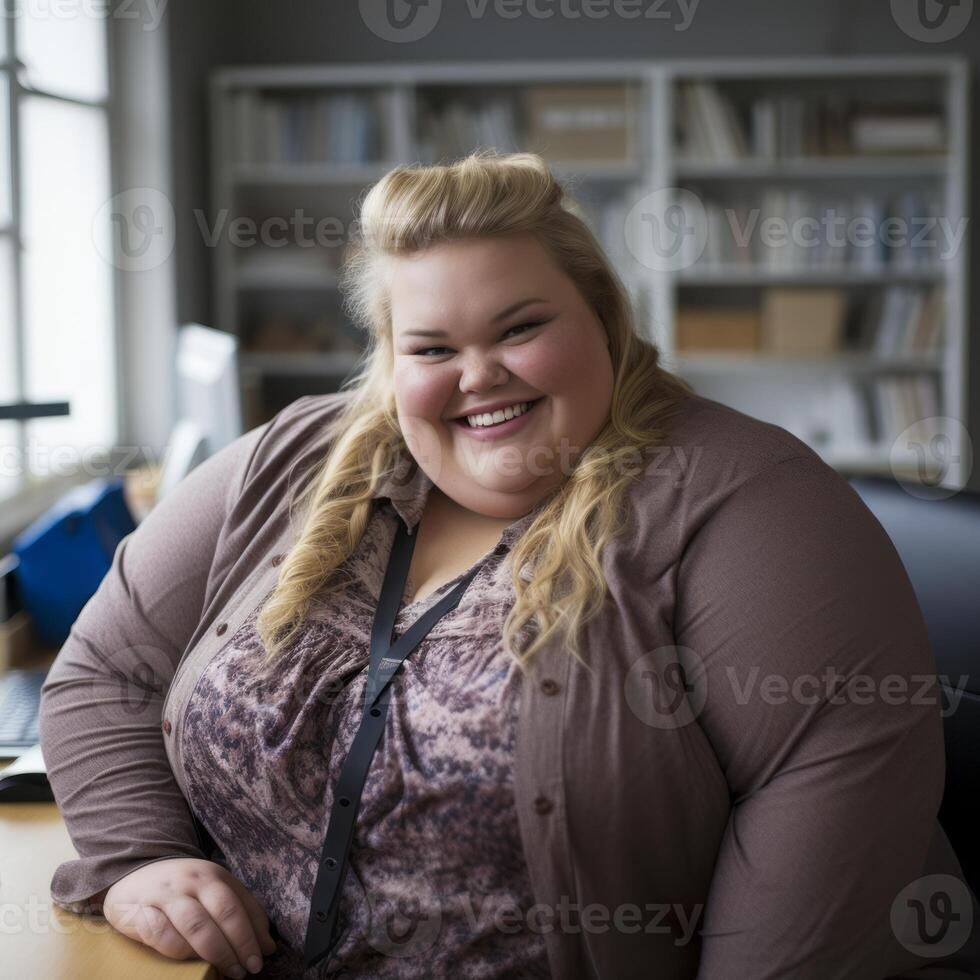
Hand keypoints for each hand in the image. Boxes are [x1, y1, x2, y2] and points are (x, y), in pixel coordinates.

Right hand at [102, 857, 277, 977]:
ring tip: (223, 972)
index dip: (252, 936)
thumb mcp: (215, 892)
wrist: (135, 873)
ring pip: (195, 924)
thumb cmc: (183, 889)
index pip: (240, 906)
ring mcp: (166, 894)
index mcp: (214, 876)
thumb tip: (268, 947)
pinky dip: (178, 950)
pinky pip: (161, 934)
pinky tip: (188, 962)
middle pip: (223, 911)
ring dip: (213, 952)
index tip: (259, 960)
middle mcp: (193, 881)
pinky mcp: (139, 910)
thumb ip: (243, 913)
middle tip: (243, 971)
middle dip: (237, 945)